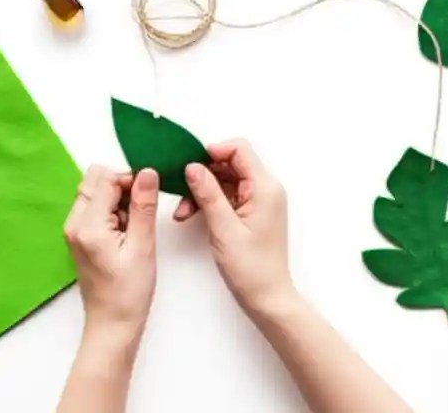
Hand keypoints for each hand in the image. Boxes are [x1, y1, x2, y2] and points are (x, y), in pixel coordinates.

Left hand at [63, 165, 159, 341]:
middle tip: (140, 212)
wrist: (112, 324)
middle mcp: (74, 224)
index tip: (148, 194)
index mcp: (87, 226)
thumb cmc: (128, 293)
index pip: (106, 178)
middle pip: (95, 180)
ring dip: (116, 199)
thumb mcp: (142, 246)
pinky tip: (124, 232)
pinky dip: (111, 211)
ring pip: (95, 192)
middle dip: (122, 186)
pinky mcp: (79, 236)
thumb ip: (143, 206)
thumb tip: (148, 172)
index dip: (130, 180)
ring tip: (132, 227)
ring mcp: (73, 230)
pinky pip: (94, 208)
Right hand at [175, 139, 294, 315]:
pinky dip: (209, 202)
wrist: (267, 297)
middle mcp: (265, 189)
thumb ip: (208, 194)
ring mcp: (259, 201)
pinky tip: (191, 215)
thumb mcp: (224, 228)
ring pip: (225, 180)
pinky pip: (227, 196)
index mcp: (265, 188)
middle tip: (181, 191)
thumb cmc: (251, 268)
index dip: (213, 151)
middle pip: (230, 163)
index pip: (240, 149)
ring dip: (202, 191)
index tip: (190, 165)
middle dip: (203, 174)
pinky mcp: (251, 212)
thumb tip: (193, 166)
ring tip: (183, 211)